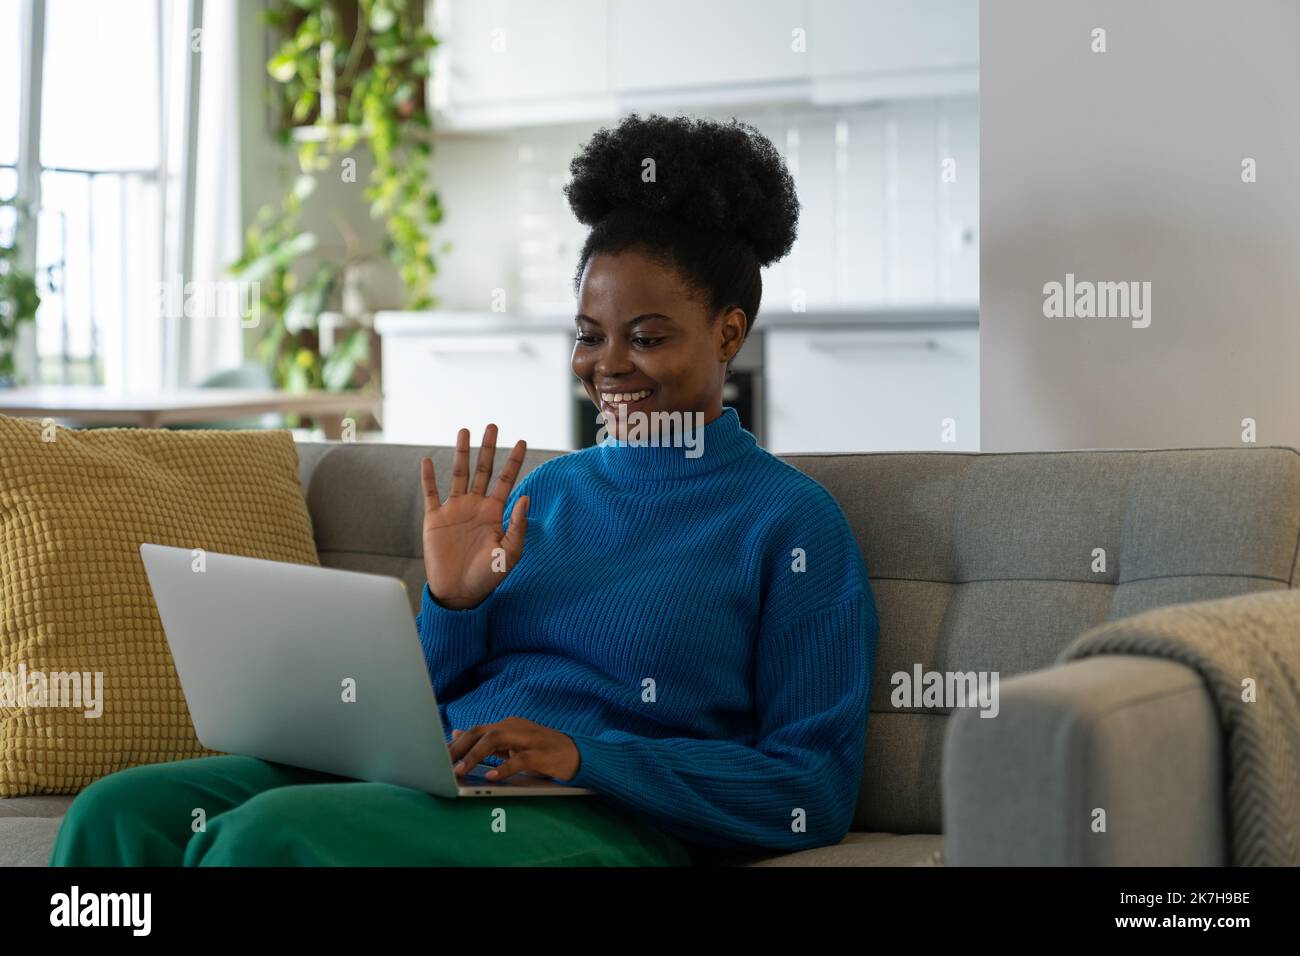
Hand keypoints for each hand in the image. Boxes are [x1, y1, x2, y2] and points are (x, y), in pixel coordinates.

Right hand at [421, 424, 528, 610]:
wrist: (459, 593)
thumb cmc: (488, 576)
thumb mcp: (510, 552)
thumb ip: (517, 525)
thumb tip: (524, 496)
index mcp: (495, 513)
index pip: (507, 480)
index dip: (514, 461)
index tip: (522, 441)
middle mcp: (475, 506)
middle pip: (483, 470)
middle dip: (489, 448)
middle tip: (493, 426)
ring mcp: (455, 510)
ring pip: (459, 474)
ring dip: (461, 453)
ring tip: (465, 431)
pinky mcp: (435, 519)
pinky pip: (431, 494)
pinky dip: (428, 477)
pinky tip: (427, 460)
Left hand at [448, 718, 580, 782]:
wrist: (577, 754)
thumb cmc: (542, 751)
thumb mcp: (513, 745)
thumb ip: (487, 741)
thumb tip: (456, 733)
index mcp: (508, 725)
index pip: (475, 730)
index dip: (454, 743)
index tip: (435, 757)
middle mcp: (516, 727)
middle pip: (481, 731)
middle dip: (458, 747)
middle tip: (441, 763)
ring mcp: (529, 738)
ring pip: (496, 739)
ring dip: (474, 754)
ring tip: (459, 770)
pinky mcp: (541, 753)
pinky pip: (519, 759)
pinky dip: (503, 767)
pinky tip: (490, 776)